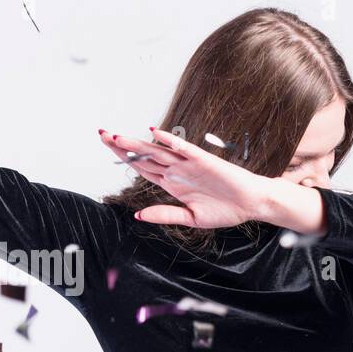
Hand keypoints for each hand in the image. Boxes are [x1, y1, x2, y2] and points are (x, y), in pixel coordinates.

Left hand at [99, 126, 279, 228]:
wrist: (251, 205)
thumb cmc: (225, 210)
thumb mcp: (190, 218)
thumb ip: (164, 214)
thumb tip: (138, 215)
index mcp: (171, 184)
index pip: (141, 167)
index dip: (123, 158)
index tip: (107, 148)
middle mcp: (177, 171)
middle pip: (144, 156)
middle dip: (122, 146)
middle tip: (102, 134)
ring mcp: (189, 165)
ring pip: (158, 151)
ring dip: (138, 144)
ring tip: (117, 136)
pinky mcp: (204, 161)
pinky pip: (185, 149)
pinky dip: (171, 141)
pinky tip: (156, 133)